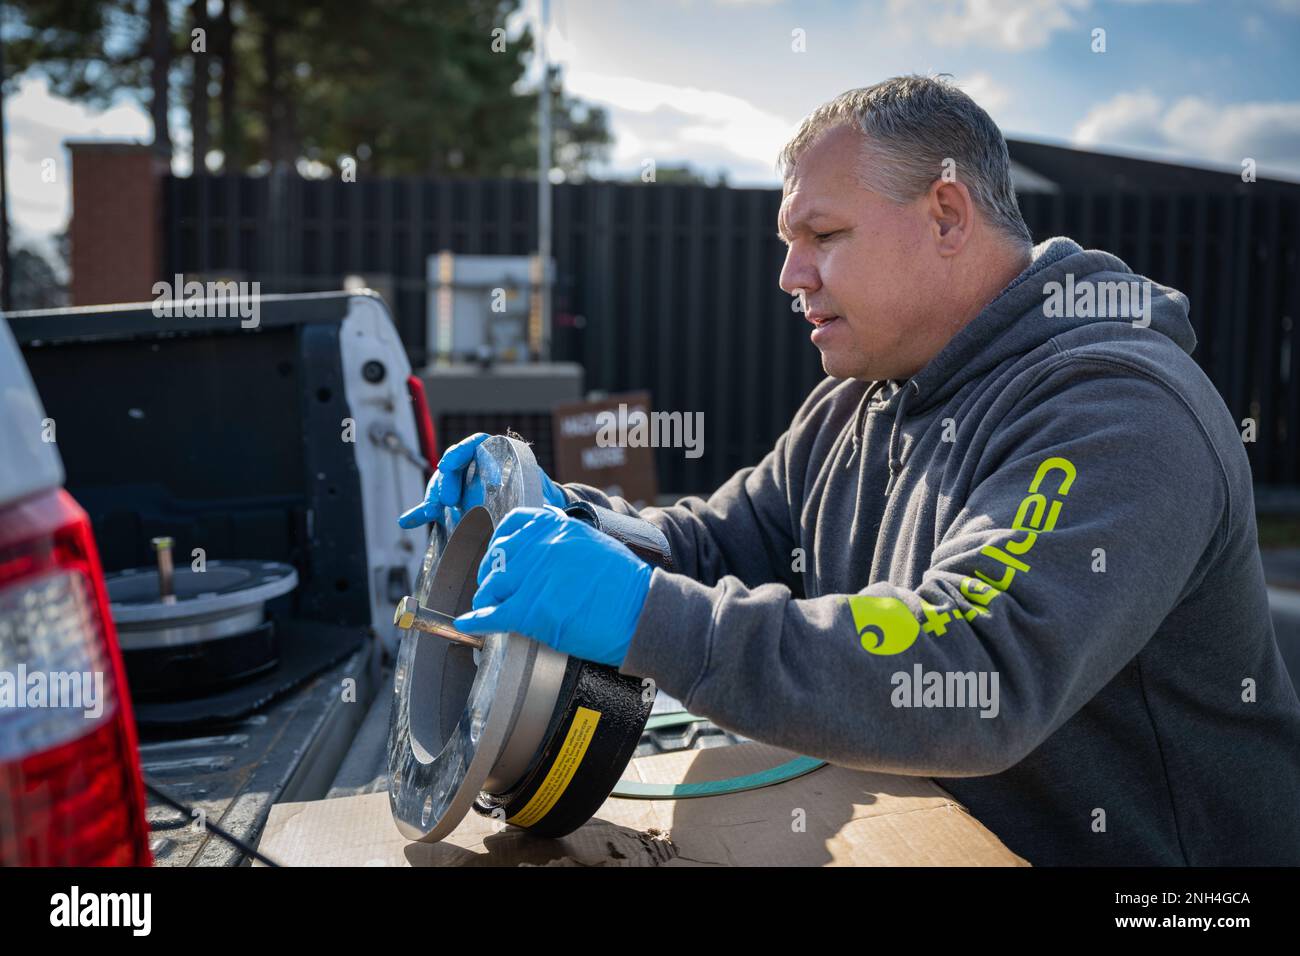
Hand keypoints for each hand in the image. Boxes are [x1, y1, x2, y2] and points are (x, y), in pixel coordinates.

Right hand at [397, 433, 567, 528]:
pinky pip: (434, 509)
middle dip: (444, 481)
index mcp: (496, 455)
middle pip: (453, 467)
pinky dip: (420, 514)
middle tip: (445, 500)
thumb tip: (550, 501)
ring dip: (432, 497)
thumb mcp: (544, 491)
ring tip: (430, 511)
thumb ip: (542, 492)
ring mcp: (464, 487)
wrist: (539, 511)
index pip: (474, 444)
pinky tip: (407, 521)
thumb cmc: (543, 496)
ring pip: (442, 486)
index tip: (448, 463)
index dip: (459, 451)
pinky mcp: (455, 506)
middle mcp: (477, 468)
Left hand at [453, 505, 653, 667]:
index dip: (500, 544)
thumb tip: (542, 548)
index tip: (498, 557)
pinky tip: (469, 626)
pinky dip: (477, 622)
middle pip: (498, 558)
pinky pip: (492, 615)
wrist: (642, 610)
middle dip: (492, 575)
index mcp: (556, 527)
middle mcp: (541, 546)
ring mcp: (534, 578)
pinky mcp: (532, 610)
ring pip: (492, 587)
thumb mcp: (593, 544)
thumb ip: (564, 541)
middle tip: (493, 589)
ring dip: (486, 600)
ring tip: (488, 610)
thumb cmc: (626, 584)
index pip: (513, 525)